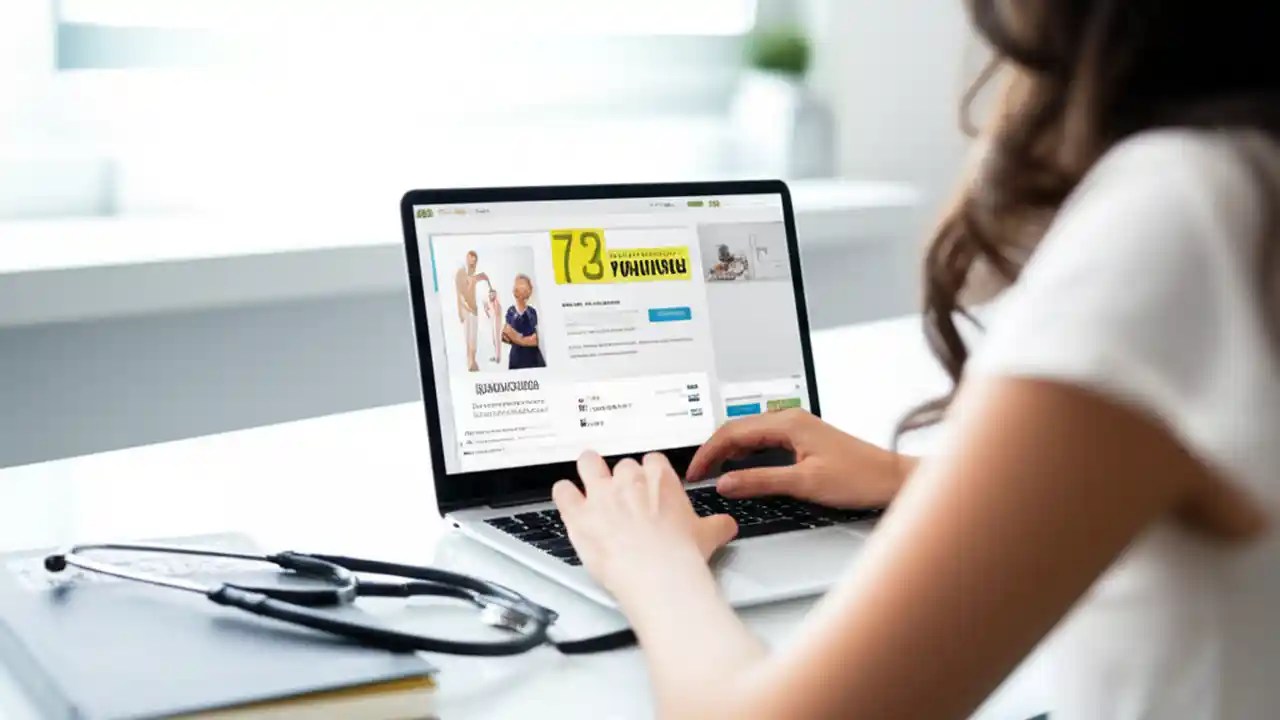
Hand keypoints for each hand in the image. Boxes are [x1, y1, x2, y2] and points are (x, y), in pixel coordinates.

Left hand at [553, 452, 737, 596]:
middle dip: (621, 479)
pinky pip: (563, 491)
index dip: (649, 474)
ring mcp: (600, 495)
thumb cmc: (681, 555)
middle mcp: (628, 480)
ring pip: (589, 464)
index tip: (649, 487)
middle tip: (623, 496)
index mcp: (659, 479)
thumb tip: (725, 525)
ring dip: (589, 470)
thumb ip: (716, 525)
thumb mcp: (709, 536)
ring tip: (590, 478)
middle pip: (622, 466)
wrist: (657, 575)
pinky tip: (567, 498)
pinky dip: (564, 494)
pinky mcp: (578, 514)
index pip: (651, 461)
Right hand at [687, 409, 911, 508]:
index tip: (695, 471)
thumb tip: (726, 482)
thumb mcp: (804, 483)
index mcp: (788, 423)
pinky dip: (745, 453)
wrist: (890, 479)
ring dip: (728, 451)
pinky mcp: (803, 439)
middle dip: (713, 450)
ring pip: (749, 435)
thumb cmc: (859, 477)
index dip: (709, 452)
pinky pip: (763, 441)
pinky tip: (740, 468)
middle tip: (696, 473)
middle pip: (738, 429)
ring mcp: (797, 428)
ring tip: (712, 471)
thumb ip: (760, 481)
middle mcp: (791, 420)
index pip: (733, 432)